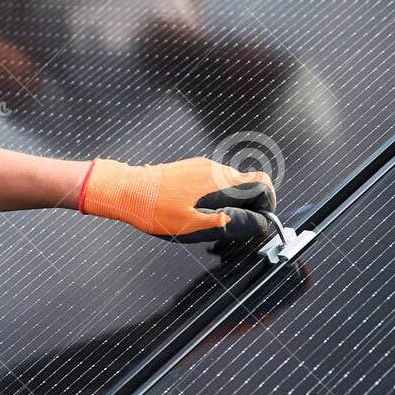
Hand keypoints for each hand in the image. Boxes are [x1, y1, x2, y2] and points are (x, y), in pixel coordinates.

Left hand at [79, 157, 275, 244]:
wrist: (125, 190)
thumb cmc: (154, 210)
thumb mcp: (191, 225)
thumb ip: (223, 222)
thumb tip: (250, 223)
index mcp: (219, 182)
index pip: (261, 183)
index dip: (268, 202)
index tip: (261, 219)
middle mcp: (214, 169)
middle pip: (246, 186)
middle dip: (246, 206)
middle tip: (232, 228)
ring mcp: (201, 166)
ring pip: (228, 184)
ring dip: (228, 202)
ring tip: (209, 222)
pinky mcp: (190, 167)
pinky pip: (212, 180)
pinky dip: (213, 195)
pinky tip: (195, 211)